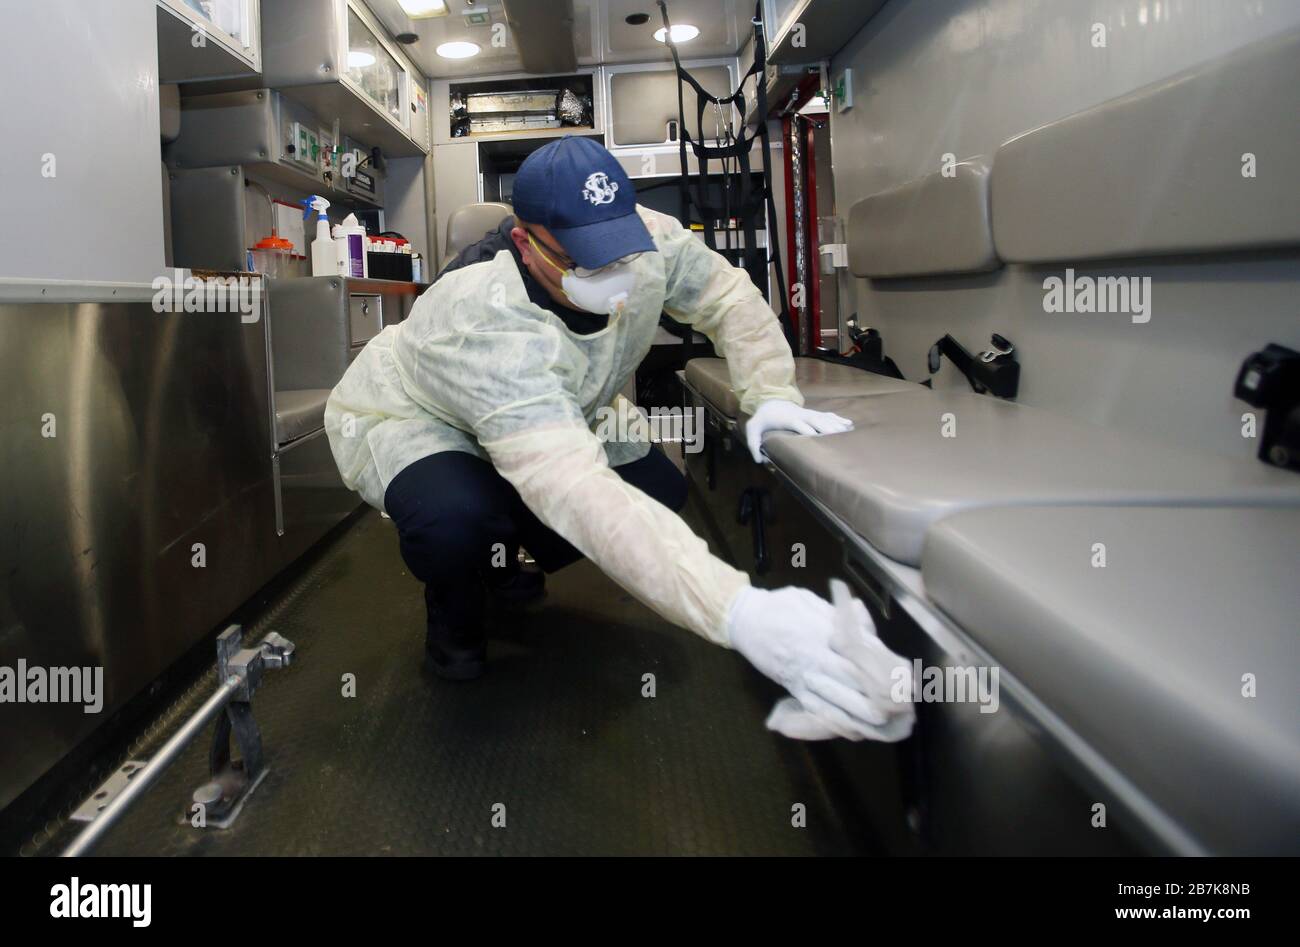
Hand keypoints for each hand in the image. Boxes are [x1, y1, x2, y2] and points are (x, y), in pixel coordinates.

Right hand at [726, 582, 914, 741]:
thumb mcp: (812, 601)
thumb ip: (841, 614)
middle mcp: (815, 659)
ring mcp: (804, 678)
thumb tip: (864, 620)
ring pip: (838, 704)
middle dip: (882, 697)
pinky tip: (856, 732)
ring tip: (890, 725)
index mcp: (823, 634)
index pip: (862, 655)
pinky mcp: (794, 690)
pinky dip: (838, 725)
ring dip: (865, 717)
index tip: (907, 677)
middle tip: (907, 707)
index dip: (886, 668)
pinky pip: (818, 713)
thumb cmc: (780, 606)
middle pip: (855, 683)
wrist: (744, 620)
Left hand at [745, 399, 852, 462]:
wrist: (769, 400)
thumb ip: (753, 444)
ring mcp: (808, 413)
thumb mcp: (752, 429)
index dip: (811, 432)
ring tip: (849, 432)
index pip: (802, 426)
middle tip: (841, 438)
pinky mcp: (812, 413)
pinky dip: (838, 419)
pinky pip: (827, 415)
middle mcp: (801, 415)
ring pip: (825, 418)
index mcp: (789, 419)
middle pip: (817, 422)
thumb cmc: (762, 419)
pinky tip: (849, 424)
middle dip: (828, 429)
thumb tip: (759, 460)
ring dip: (837, 425)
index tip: (821, 441)